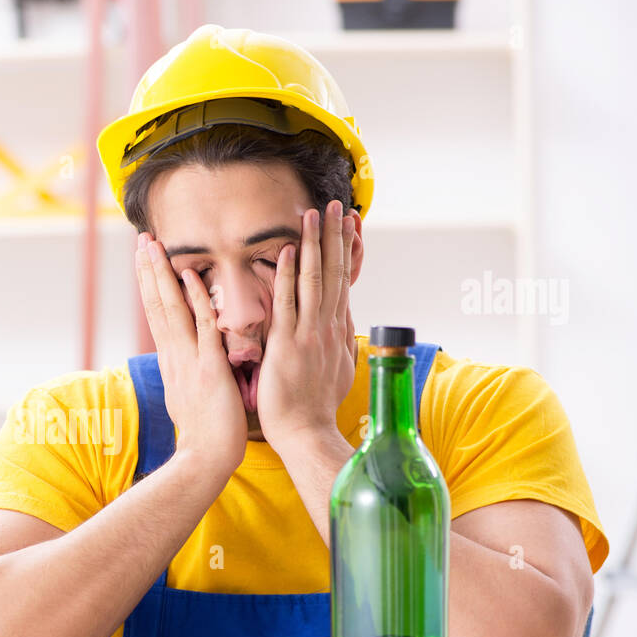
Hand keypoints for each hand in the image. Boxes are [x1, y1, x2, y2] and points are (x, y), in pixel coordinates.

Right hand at [135, 232, 245, 477]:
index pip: (157, 315)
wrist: (206, 458)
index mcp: (172, 362)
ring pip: (171, 309)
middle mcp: (175, 356)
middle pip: (157, 305)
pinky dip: (195, 300)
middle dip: (149, 270)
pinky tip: (189, 276)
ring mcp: (189, 360)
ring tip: (154, 246)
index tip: (146, 260)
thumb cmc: (205, 433)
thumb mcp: (189, 396)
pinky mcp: (208, 368)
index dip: (150, 285)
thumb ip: (187, 372)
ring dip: (162, 275)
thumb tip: (182, 361)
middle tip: (142, 239)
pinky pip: (202, 327)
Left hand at [257, 200, 358, 447]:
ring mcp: (309, 334)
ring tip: (314, 214)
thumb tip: (345, 324)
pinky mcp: (288, 345)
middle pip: (334, 273)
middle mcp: (327, 328)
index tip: (349, 225)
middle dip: (335, 237)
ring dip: (314, 245)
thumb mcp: (338, 370)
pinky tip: (288, 251)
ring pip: (314, 281)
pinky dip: (288, 276)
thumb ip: (340, 342)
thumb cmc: (316, 407)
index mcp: (337, 331)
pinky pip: (288, 304)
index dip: (346, 252)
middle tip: (336, 205)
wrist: (307, 432)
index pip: (343, 282)